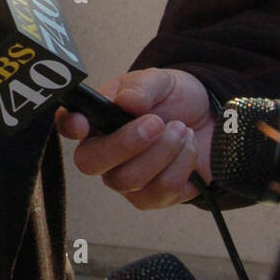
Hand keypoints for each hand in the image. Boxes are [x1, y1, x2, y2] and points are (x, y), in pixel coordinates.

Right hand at [54, 67, 213, 208]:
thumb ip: (141, 87)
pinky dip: (182, 164)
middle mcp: (102, 153)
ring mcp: (125, 178)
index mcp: (96, 119)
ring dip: (163, 151)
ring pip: (129, 180)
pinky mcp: (152, 197)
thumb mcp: (160, 82)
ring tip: (181, 130)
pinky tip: (188, 147)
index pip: (68, 125)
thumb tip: (126, 101)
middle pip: (90, 163)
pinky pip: (161, 191)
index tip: (83, 124)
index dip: (70, 126)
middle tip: (157, 122)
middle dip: (126, 143)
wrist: (210, 122)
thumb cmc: (174, 100)